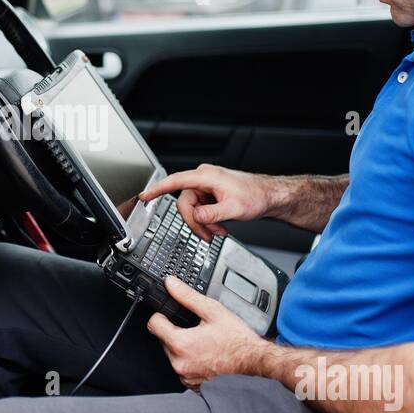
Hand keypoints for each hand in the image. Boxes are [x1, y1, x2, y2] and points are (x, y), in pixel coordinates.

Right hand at [138, 163, 269, 240]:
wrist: (269, 195)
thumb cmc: (256, 196)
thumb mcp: (234, 209)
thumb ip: (213, 214)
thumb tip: (197, 217)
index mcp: (206, 176)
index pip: (175, 181)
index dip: (157, 190)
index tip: (144, 196)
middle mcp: (203, 179)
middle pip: (185, 204)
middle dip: (196, 222)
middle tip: (208, 235)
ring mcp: (206, 186)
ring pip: (192, 209)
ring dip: (203, 223)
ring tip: (219, 231)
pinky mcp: (209, 194)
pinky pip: (200, 210)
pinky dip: (207, 221)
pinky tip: (219, 226)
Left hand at [146, 276, 265, 388]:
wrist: (253, 359)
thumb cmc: (236, 339)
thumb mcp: (212, 310)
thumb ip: (187, 296)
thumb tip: (170, 284)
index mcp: (181, 344)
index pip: (154, 324)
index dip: (161, 315)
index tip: (170, 314)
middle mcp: (179, 362)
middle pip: (162, 339)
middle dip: (174, 330)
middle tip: (194, 328)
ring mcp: (185, 374)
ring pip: (171, 353)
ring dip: (181, 345)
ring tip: (201, 341)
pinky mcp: (191, 381)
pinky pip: (180, 366)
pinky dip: (187, 359)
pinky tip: (202, 352)